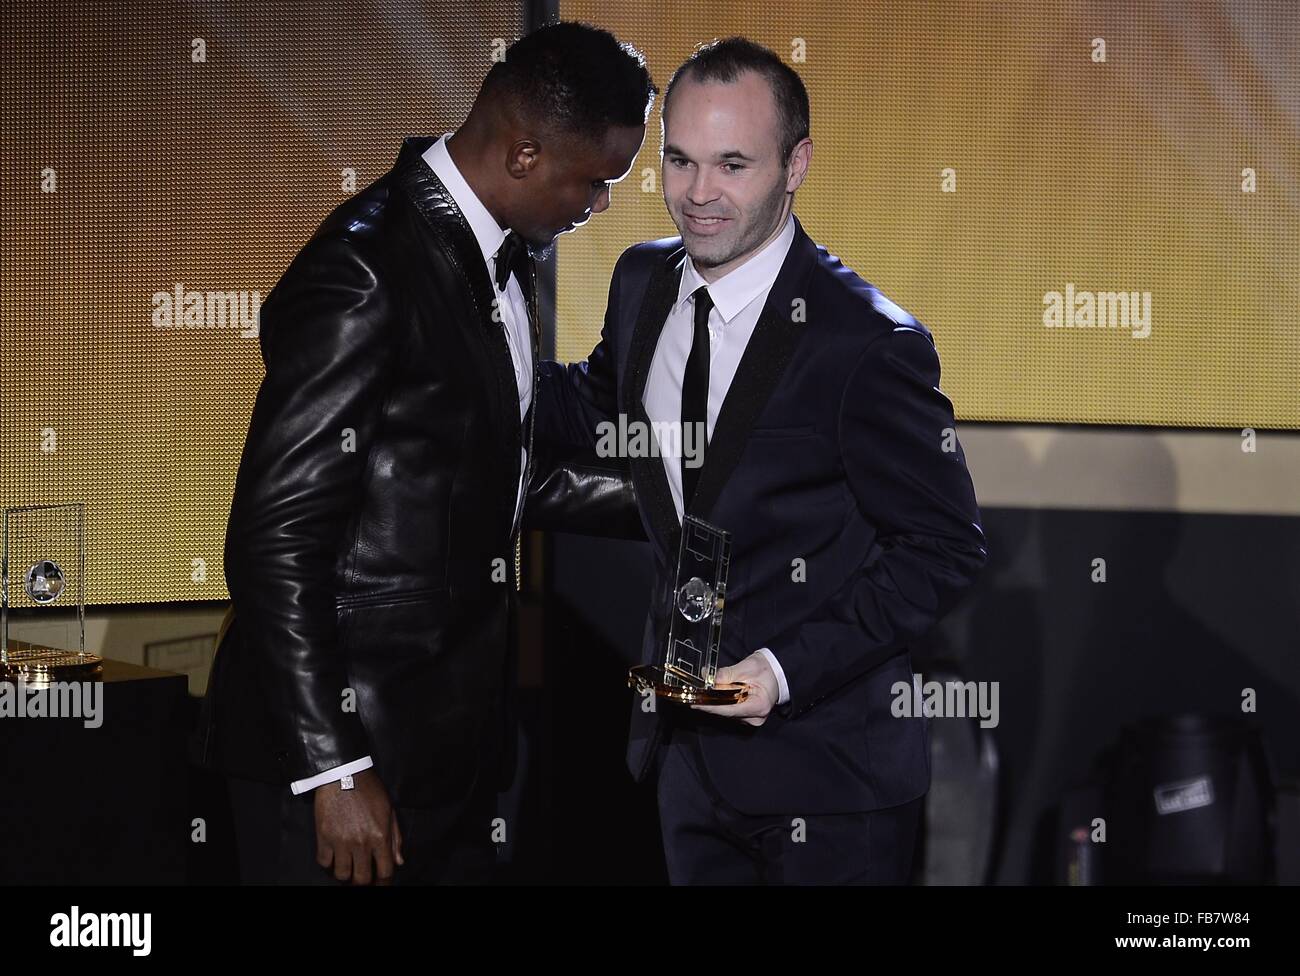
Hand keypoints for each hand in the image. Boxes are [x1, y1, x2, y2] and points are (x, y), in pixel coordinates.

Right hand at [314, 768, 403, 883]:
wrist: (343, 774)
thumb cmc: (369, 790)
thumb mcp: (389, 810)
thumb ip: (395, 838)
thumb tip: (398, 861)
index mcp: (380, 836)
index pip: (385, 872)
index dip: (384, 881)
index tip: (381, 881)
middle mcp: (361, 842)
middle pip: (362, 879)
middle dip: (364, 881)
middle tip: (362, 876)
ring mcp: (341, 841)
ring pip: (342, 875)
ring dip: (346, 873)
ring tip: (348, 865)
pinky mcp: (323, 837)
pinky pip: (324, 862)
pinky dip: (329, 863)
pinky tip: (334, 856)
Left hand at [691, 651, 779, 726]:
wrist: (776, 671)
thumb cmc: (765, 669)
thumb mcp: (746, 667)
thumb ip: (727, 674)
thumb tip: (710, 680)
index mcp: (759, 706)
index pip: (729, 710)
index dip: (711, 707)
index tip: (696, 704)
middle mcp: (755, 717)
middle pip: (726, 712)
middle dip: (710, 703)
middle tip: (694, 695)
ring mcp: (752, 719)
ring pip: (727, 712)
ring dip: (715, 702)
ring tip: (704, 692)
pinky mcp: (747, 716)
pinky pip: (730, 710)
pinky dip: (722, 702)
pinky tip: (715, 694)